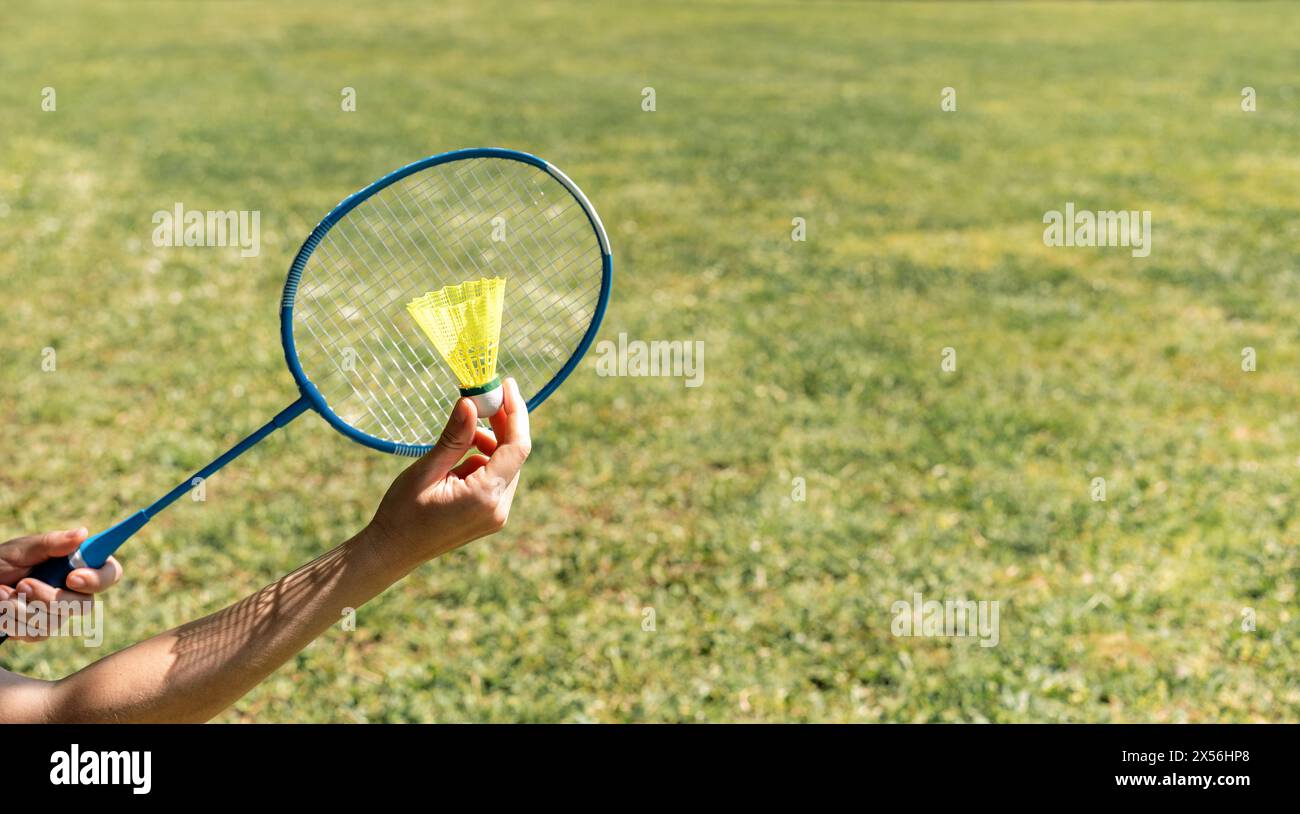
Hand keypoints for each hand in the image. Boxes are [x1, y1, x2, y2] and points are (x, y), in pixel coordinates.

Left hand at [0, 528, 123, 640]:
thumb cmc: (0, 562)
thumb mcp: (24, 548)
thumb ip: (53, 543)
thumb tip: (83, 532)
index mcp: (78, 565)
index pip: (110, 574)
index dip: (98, 580)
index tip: (72, 578)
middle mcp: (73, 590)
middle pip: (85, 605)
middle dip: (50, 598)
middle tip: (23, 584)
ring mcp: (57, 612)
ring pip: (56, 621)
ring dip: (23, 608)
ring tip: (3, 593)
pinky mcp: (39, 630)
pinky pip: (37, 634)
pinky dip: (14, 621)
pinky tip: (3, 609)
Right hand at [367, 377, 531, 568]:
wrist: (392, 552)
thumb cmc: (402, 513)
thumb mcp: (426, 470)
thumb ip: (453, 438)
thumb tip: (471, 403)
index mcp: (485, 497)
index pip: (517, 447)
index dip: (516, 413)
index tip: (506, 386)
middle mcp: (498, 508)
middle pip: (514, 455)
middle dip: (500, 425)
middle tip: (480, 399)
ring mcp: (496, 516)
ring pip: (505, 466)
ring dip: (487, 445)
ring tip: (455, 443)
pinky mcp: (490, 517)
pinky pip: (496, 480)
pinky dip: (481, 463)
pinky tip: (454, 465)